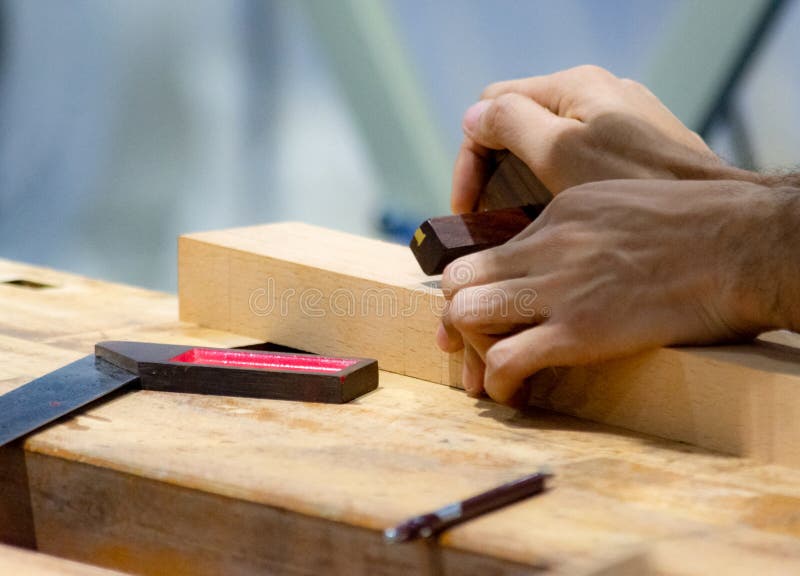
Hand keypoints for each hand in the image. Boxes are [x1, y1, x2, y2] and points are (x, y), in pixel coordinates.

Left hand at [438, 179, 793, 403]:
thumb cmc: (700, 225)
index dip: (475, 285)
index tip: (485, 308)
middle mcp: (546, 248)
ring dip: (471, 346)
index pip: (484, 252)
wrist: (742, 246)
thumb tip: (564, 258)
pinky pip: (505, 358)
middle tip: (479, 340)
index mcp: (557, 216)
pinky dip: (497, 381)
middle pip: (458, 280)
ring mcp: (558, 289)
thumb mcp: (622, 203)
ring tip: (492, 366)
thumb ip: (581, 228)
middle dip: (458, 314)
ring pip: (467, 313)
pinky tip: (511, 391)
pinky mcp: (578, 331)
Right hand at [452, 65, 756, 212]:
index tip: (465, 207)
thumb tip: (473, 116)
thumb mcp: (561, 152)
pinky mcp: (634, 151)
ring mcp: (617, 122)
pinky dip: (552, 185)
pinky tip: (555, 218)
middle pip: (518, 125)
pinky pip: (576, 160)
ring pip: (545, 144)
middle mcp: (596, 95)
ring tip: (516, 223)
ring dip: (520, 181)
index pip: (494, 105)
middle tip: (486, 220)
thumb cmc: (637, 186)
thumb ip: (511, 124)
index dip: (470, 156)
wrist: (714, 224)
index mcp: (574, 86)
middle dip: (493, 172)